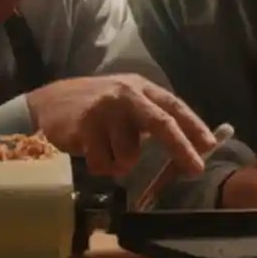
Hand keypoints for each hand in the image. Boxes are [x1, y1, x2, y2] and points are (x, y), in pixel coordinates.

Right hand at [25, 74, 215, 177]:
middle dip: (180, 148)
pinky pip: (103, 163)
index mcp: (141, 88)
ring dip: (120, 163)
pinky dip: (100, 166)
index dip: (194, 126)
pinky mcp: (86, 125)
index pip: (174, 106)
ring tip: (106, 150)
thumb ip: (151, 120)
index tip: (210, 146)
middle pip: (161, 124)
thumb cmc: (94, 108)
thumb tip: (188, 147)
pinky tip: (90, 152)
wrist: (46, 105)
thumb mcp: (125, 104)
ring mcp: (105, 108)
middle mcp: (126, 94)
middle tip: (195, 169)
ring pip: (128, 154)